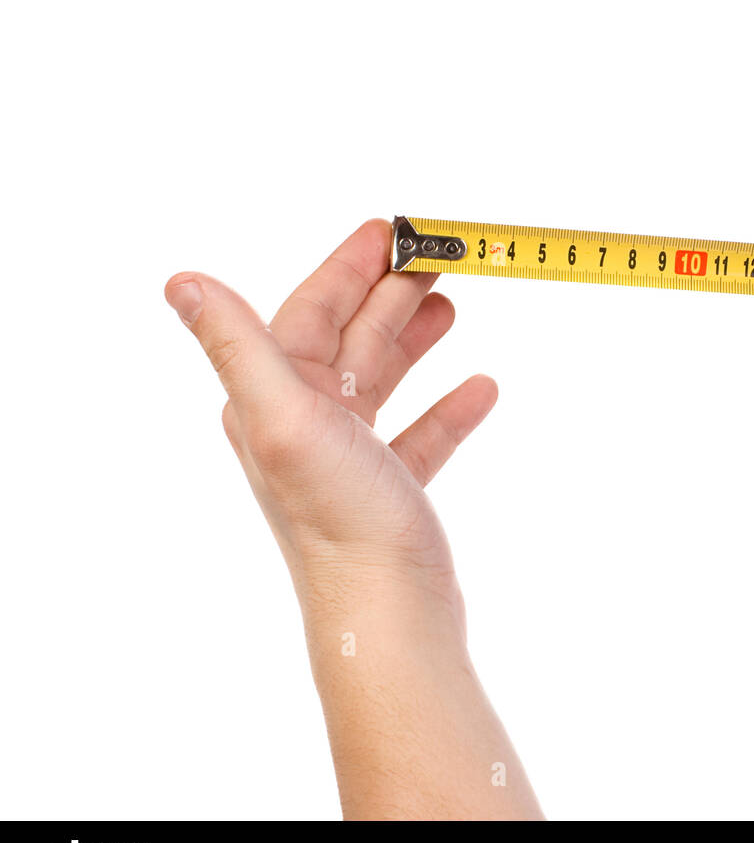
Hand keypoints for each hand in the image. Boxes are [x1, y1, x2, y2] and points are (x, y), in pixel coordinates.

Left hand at [165, 219, 494, 617]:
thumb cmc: (339, 519)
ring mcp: (346, 458)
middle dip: (391, 293)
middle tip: (439, 255)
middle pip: (351, 337)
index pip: (312, 309)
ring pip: (382, 379)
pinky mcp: (387, 490)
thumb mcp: (285, 418)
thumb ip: (238, 345)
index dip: (350, 266)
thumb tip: (180, 281)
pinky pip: (420, 434)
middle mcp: (302, 423)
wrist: (386, 613)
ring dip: (414, 339)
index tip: (392, 229)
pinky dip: (448, 408)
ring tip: (453, 306)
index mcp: (274, 398)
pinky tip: (483, 389)